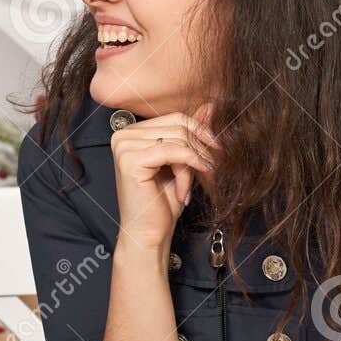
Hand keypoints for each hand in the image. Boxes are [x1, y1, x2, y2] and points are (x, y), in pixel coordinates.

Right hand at [110, 106, 215, 251]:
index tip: (217, 150)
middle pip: (178, 126)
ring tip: (191, 187)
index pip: (174, 118)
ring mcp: (124, 146)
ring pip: (178, 139)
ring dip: (193, 164)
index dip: (200, 132)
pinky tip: (194, 182)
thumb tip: (210, 105)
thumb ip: (191, 134)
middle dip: (199, 149)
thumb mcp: (182, 163)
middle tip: (210, 171)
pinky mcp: (130, 160)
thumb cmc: (161, 203)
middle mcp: (123, 136)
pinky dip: (191, 165)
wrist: (148, 234)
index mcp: (132, 133)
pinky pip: (173, 151)